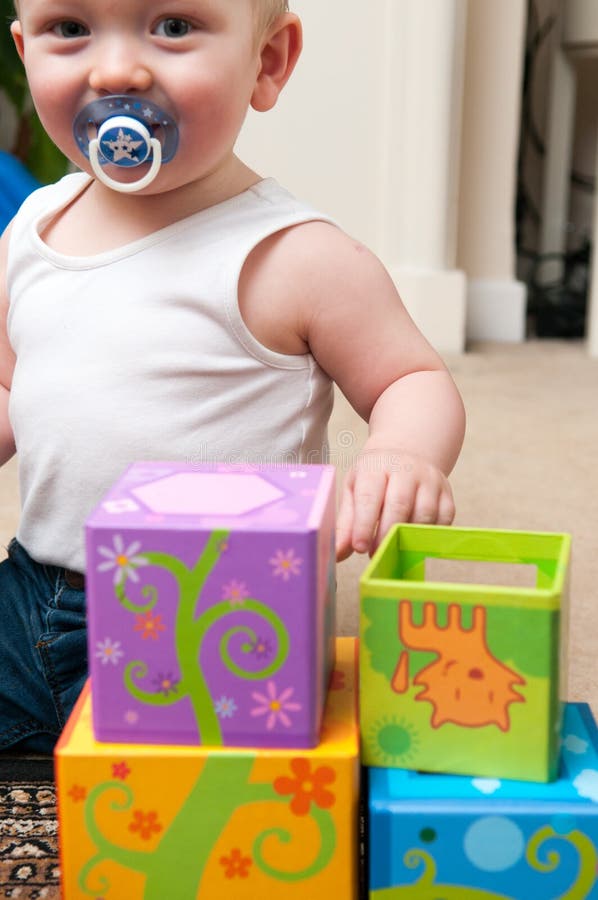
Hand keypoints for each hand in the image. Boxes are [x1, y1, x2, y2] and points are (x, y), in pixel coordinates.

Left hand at [335, 449, 454, 560]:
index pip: (370, 496)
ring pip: (424, 513)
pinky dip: (429, 536)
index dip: (364, 524)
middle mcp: (407, 469)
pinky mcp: (447, 494)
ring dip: (409, 537)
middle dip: (386, 534)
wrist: (407, 454)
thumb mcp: (354, 490)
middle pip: (399, 504)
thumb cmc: (375, 476)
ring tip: (394, 550)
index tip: (359, 547)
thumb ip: (346, 522)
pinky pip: (443, 520)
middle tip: (374, 554)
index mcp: (377, 466)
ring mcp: (430, 481)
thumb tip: (337, 553)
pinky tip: (415, 542)